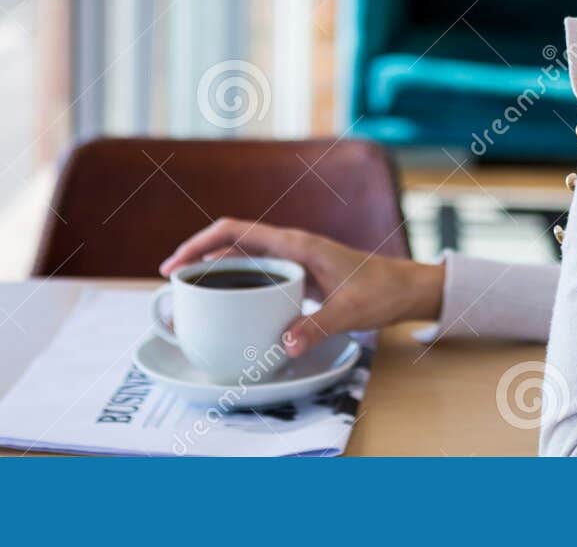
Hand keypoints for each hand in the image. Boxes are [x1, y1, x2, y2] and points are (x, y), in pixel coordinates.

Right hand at [158, 218, 444, 355]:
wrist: (406, 287)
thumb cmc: (381, 291)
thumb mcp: (350, 311)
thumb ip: (317, 326)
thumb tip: (283, 345)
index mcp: (296, 244)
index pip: (235, 231)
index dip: (199, 243)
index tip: (174, 263)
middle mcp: (289, 245)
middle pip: (231, 242)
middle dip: (197, 257)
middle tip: (171, 283)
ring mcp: (292, 258)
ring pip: (242, 257)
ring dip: (213, 270)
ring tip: (189, 294)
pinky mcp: (297, 273)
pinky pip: (257, 272)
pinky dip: (235, 282)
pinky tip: (226, 303)